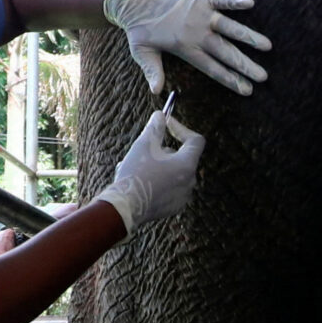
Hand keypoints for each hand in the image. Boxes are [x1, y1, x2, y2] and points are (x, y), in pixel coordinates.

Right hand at [97, 101, 205, 235]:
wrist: (125, 207)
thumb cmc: (135, 173)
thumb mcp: (144, 145)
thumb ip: (155, 128)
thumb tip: (160, 115)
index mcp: (186, 165)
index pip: (195, 140)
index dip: (182, 129)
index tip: (167, 124)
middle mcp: (190, 182)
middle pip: (183, 157)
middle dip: (166, 150)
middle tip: (147, 148)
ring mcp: (183, 196)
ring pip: (175, 172)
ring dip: (161, 165)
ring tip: (139, 165)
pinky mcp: (175, 207)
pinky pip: (171, 187)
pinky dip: (160, 180)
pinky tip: (142, 180)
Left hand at [102, 0, 271, 95]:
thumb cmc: (137, 26)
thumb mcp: (142, 52)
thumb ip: (152, 71)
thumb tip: (156, 92)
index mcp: (186, 48)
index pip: (213, 68)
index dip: (230, 80)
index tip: (247, 90)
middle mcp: (197, 33)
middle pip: (226, 52)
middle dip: (245, 65)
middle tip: (263, 76)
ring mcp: (200, 13)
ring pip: (230, 27)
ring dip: (248, 37)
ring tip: (267, 46)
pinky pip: (221, 0)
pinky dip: (235, 1)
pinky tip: (251, 4)